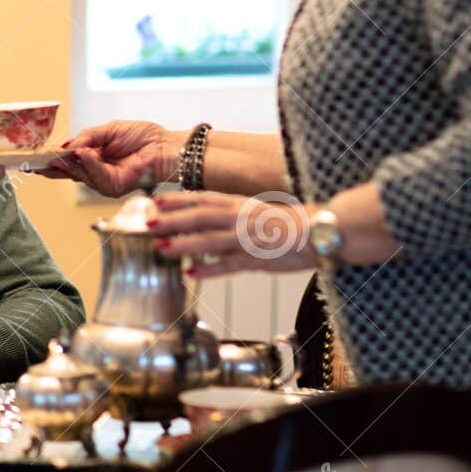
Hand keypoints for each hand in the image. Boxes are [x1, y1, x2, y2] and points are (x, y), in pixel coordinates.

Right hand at [36, 121, 178, 194]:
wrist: (163, 145)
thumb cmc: (142, 135)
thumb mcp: (107, 130)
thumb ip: (86, 138)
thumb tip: (67, 146)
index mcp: (94, 156)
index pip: (69, 161)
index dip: (53, 160)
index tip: (35, 159)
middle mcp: (97, 171)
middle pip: (69, 172)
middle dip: (54, 167)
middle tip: (37, 162)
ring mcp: (104, 181)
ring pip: (80, 175)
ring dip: (73, 163)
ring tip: (69, 151)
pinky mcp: (114, 187)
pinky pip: (96, 177)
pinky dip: (90, 165)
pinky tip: (88, 154)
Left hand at [148, 191, 317, 276]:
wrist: (322, 232)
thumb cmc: (292, 223)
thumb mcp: (257, 212)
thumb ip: (232, 217)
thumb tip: (207, 220)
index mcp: (242, 205)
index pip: (204, 198)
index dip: (178, 199)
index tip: (156, 199)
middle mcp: (242, 219)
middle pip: (201, 217)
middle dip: (172, 220)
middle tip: (148, 222)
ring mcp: (248, 240)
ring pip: (209, 241)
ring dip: (183, 244)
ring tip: (161, 247)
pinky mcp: (257, 260)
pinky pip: (228, 266)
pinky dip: (208, 269)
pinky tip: (190, 273)